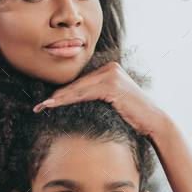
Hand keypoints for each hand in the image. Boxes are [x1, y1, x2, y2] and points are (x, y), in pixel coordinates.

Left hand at [33, 61, 168, 139]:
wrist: (153, 122)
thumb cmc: (133, 118)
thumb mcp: (111, 105)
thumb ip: (96, 99)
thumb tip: (75, 106)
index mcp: (109, 70)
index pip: (80, 83)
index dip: (62, 94)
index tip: (45, 103)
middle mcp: (110, 68)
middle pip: (77, 84)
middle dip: (56, 96)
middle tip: (38, 106)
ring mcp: (111, 75)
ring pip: (78, 88)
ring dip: (58, 98)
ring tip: (42, 107)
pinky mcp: (112, 84)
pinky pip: (84, 93)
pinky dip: (68, 100)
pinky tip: (55, 105)